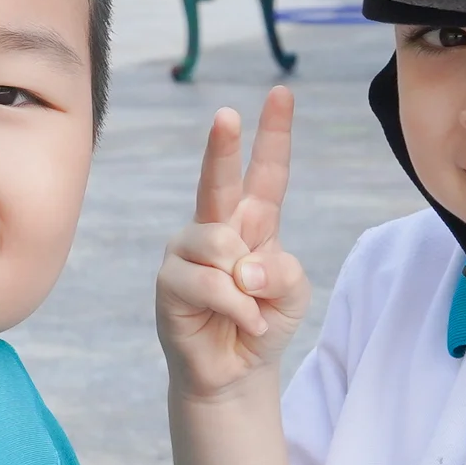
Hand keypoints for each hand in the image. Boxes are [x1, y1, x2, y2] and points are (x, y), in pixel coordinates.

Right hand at [155, 84, 311, 400]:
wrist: (235, 371)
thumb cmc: (264, 321)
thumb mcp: (294, 293)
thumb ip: (282, 269)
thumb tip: (243, 263)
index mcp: (252, 221)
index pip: (265, 172)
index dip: (273, 133)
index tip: (280, 93)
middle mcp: (216, 227)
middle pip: (219, 180)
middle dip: (222, 147)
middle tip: (227, 115)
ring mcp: (188, 251)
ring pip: (219, 245)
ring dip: (248, 286)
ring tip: (252, 311)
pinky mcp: (170, 281)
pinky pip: (212, 283)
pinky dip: (238, 308)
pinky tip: (242, 324)